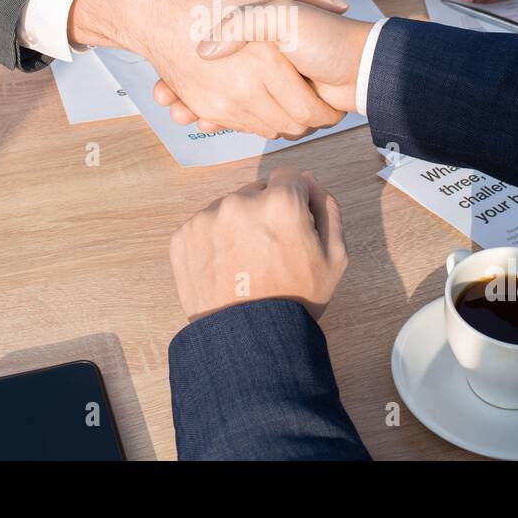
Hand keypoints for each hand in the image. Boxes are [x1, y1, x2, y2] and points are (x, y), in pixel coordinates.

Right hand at [68, 0, 350, 139]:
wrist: (152, 11)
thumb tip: (341, 7)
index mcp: (265, 60)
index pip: (310, 109)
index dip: (326, 110)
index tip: (330, 100)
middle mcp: (244, 88)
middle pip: (292, 126)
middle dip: (310, 122)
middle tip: (318, 108)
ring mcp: (222, 102)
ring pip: (267, 130)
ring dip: (283, 123)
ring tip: (292, 106)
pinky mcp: (205, 108)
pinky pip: (240, 127)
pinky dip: (255, 122)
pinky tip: (261, 102)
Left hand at [170, 169, 346, 321]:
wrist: (248, 340)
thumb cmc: (295, 300)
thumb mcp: (334, 257)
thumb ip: (326, 208)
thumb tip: (308, 179)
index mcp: (280, 202)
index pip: (290, 178)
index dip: (296, 202)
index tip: (293, 227)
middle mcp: (239, 202)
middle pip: (257, 192)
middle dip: (265, 212)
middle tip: (269, 251)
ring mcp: (206, 218)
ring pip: (229, 208)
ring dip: (237, 225)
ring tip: (244, 264)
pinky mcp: (183, 236)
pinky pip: (204, 226)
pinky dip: (213, 241)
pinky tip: (224, 269)